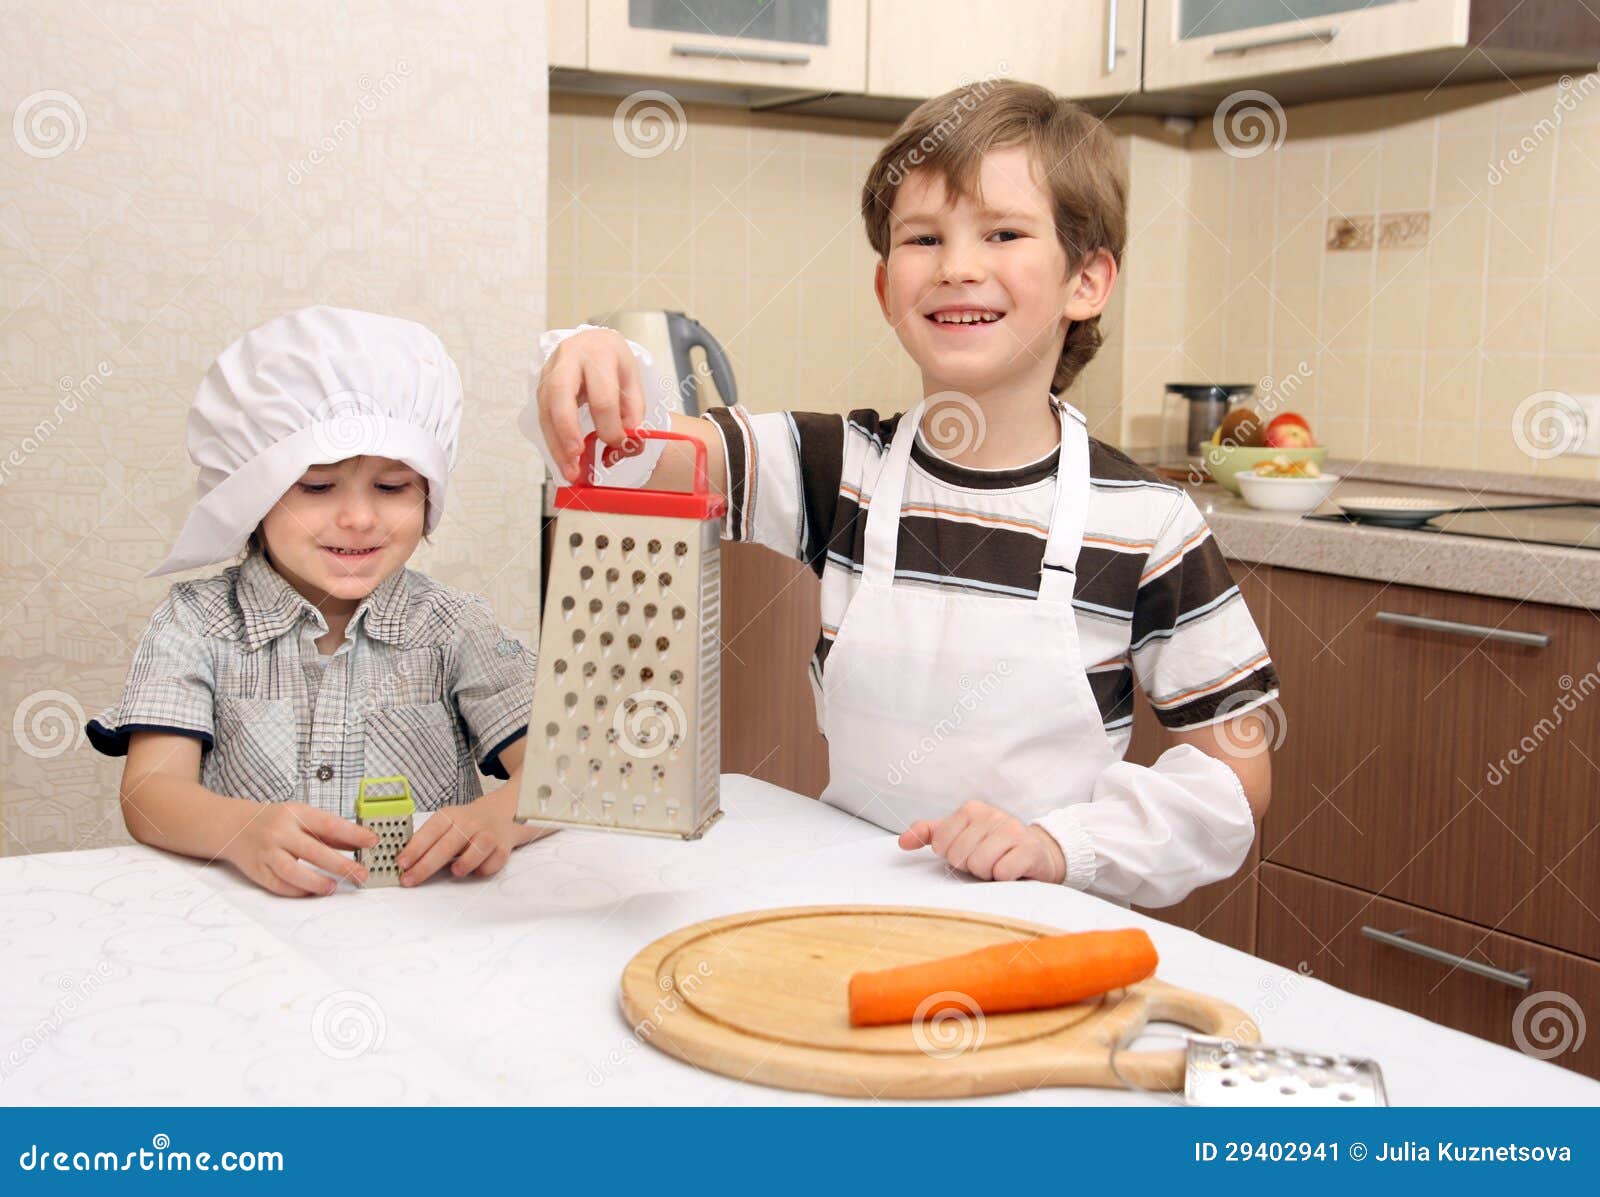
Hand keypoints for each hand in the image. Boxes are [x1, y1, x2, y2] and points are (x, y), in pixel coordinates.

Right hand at [223, 801, 375, 896]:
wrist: (234, 826)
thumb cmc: (275, 821)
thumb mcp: (302, 815)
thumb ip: (328, 831)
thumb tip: (361, 843)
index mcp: (296, 814)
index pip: (329, 824)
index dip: (353, 834)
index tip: (373, 840)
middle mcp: (280, 832)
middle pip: (313, 850)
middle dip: (341, 864)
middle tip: (360, 874)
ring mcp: (266, 852)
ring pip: (292, 871)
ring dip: (316, 882)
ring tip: (333, 887)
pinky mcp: (257, 870)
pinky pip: (278, 884)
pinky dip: (297, 890)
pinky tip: (312, 892)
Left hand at [395, 786, 551, 885]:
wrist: (501, 812)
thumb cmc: (467, 823)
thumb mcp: (447, 822)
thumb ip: (429, 839)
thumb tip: (405, 863)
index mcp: (450, 815)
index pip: (430, 831)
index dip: (415, 848)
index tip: (401, 864)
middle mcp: (470, 822)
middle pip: (448, 844)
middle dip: (426, 865)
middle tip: (411, 879)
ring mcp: (488, 833)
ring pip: (478, 847)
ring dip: (465, 861)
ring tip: (454, 872)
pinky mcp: (503, 846)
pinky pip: (495, 860)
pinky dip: (485, 868)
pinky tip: (476, 871)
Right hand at [536, 328, 643, 481]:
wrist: (594, 343)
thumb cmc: (614, 364)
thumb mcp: (633, 382)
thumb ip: (633, 413)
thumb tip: (627, 445)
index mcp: (599, 354)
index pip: (602, 396)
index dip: (610, 426)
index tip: (618, 445)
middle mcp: (569, 358)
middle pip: (560, 394)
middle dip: (567, 429)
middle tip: (576, 456)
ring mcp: (549, 371)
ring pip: (546, 409)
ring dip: (556, 444)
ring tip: (570, 470)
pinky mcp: (540, 385)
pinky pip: (543, 416)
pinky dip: (553, 441)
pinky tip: (563, 460)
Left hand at [898, 800, 1066, 883]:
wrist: (1038, 853)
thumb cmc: (994, 846)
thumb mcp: (960, 836)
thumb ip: (931, 834)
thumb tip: (903, 842)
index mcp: (971, 809)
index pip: (941, 843)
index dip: (953, 856)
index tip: (970, 852)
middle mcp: (992, 815)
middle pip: (959, 856)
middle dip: (971, 866)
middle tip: (986, 860)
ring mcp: (1012, 830)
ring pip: (980, 865)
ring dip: (988, 873)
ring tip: (998, 864)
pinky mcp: (1029, 849)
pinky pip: (1002, 873)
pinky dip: (1004, 878)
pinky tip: (1012, 870)